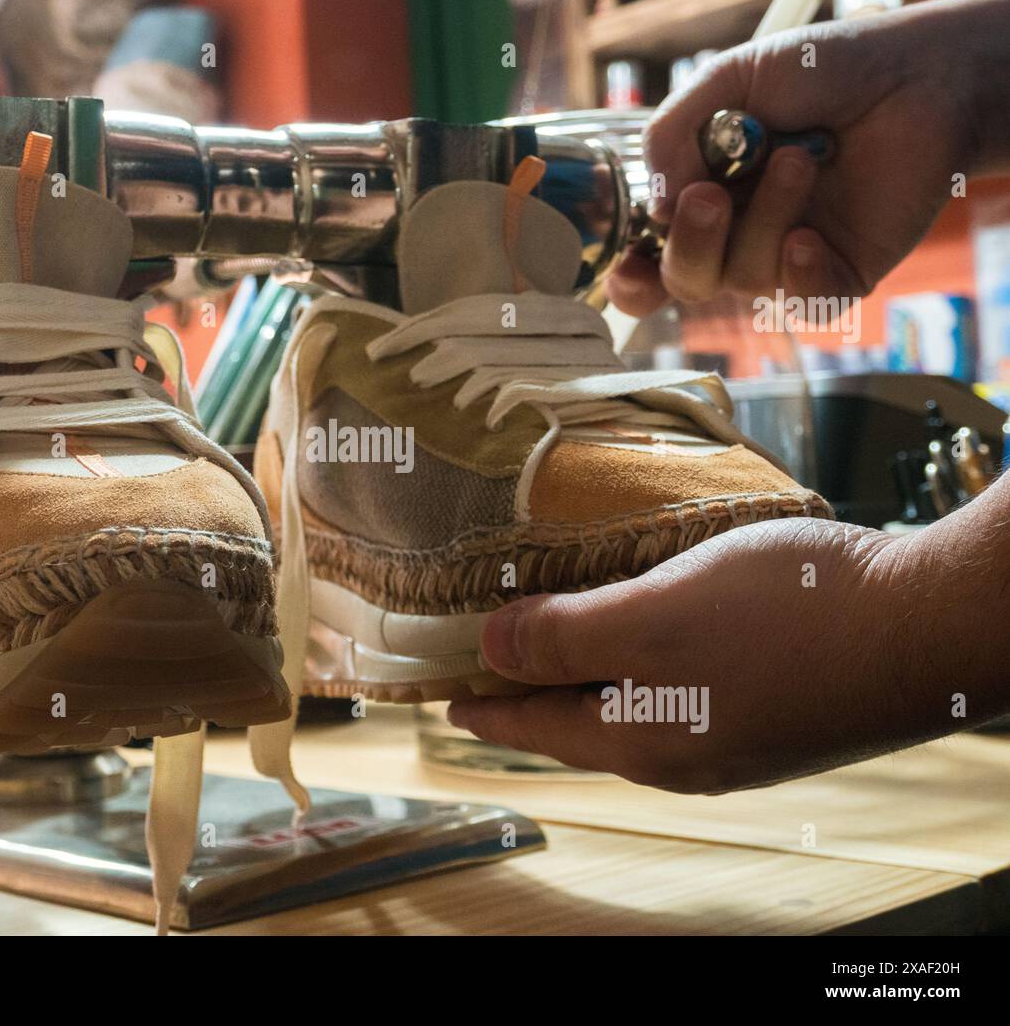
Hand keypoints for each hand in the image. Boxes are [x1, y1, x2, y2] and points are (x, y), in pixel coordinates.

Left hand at [448, 517, 969, 793]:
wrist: (927, 627)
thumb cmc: (788, 620)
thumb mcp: (652, 618)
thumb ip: (566, 638)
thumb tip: (488, 652)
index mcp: (640, 740)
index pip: (534, 727)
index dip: (482, 706)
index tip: (443, 697)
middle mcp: (682, 752)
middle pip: (580, 719)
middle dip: (531, 686)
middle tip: (490, 653)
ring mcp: (732, 735)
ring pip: (632, 702)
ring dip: (587, 668)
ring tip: (557, 630)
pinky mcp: (771, 706)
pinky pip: (681, 685)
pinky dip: (643, 656)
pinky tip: (649, 621)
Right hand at [607, 0, 985, 316]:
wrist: (912, 73)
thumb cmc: (819, 72)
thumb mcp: (728, 83)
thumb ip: (671, 135)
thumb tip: (657, 209)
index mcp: (700, 199)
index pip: (649, 262)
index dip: (630, 278)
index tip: (629, 263)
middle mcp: (737, 236)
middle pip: (686, 282)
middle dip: (690, 245)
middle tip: (712, 195)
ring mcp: (788, 258)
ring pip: (744, 279)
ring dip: (764, 220)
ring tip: (800, 160)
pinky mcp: (842, 274)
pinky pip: (804, 303)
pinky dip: (799, 276)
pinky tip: (809, 236)